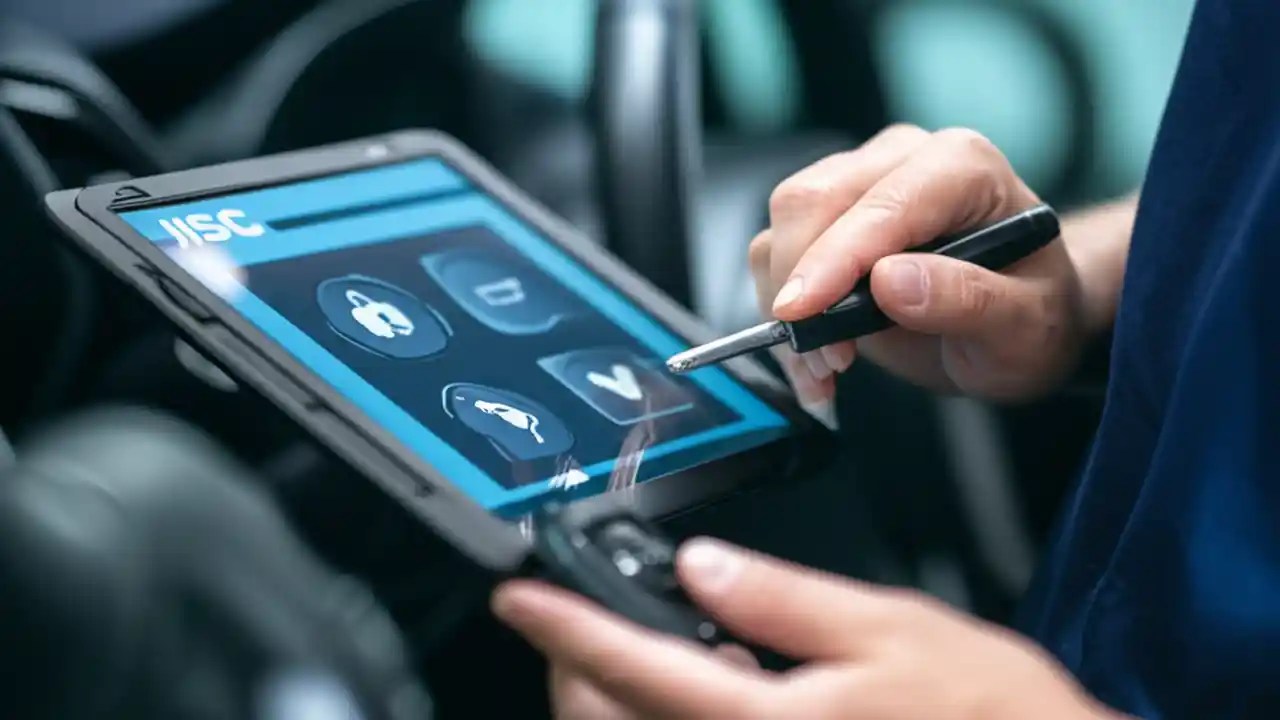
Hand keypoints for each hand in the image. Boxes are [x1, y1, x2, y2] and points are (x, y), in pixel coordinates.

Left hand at [493, 539, 1121, 719]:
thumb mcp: (890, 629)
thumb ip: (782, 598)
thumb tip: (703, 567)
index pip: (630, 668)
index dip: (563, 626)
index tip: (519, 595)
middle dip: (578, 663)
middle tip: (574, 608)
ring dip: (618, 690)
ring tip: (642, 637)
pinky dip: (669, 710)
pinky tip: (711, 678)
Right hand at [751, 124, 1088, 404]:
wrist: (1019, 322)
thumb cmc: (1032, 316)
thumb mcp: (1025, 328)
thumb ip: (970, 300)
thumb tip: (891, 280)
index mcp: (964, 167)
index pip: (882, 205)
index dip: (834, 259)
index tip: (802, 315)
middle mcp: (904, 159)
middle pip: (813, 199)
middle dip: (801, 285)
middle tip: (827, 363)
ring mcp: (860, 182)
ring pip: (785, 221)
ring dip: (785, 302)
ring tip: (827, 370)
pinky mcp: (829, 215)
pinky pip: (776, 249)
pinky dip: (781, 308)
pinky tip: (816, 358)